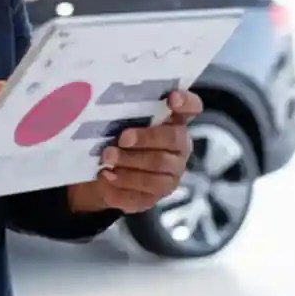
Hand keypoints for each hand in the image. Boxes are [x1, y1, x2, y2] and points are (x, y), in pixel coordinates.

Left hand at [68, 91, 202, 213]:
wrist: (102, 172)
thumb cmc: (115, 138)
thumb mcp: (119, 121)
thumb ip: (124, 112)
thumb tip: (110, 103)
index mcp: (174, 123)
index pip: (192, 108)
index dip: (186, 102)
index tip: (172, 97)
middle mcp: (178, 150)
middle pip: (173, 141)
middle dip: (145, 139)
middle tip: (121, 139)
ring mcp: (169, 176)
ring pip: (158, 173)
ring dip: (129, 166)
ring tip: (107, 159)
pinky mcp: (153, 198)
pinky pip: (140, 195)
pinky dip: (121, 187)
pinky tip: (106, 177)